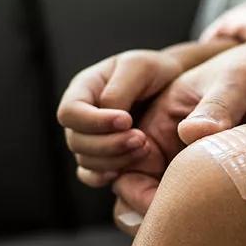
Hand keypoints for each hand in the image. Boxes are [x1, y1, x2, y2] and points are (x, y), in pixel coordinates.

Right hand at [57, 49, 184, 186]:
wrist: (174, 86)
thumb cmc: (154, 72)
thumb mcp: (138, 67)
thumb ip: (120, 90)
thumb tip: (110, 114)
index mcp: (83, 90)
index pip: (71, 113)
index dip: (94, 121)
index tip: (127, 120)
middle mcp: (82, 117)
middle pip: (76, 141)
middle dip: (109, 144)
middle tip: (142, 139)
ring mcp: (91, 139)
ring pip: (86, 160)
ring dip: (115, 160)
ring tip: (146, 149)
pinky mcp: (105, 157)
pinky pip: (91, 175)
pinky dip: (102, 177)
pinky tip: (122, 173)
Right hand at [112, 39, 245, 215]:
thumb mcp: (238, 81)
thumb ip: (217, 105)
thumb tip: (192, 133)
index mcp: (160, 119)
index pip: (126, 166)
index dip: (136, 192)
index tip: (164, 207)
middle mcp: (170, 144)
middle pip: (140, 194)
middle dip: (152, 216)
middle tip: (182, 231)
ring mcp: (191, 161)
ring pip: (170, 204)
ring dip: (178, 221)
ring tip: (204, 235)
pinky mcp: (216, 175)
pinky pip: (199, 204)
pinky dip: (204, 219)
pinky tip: (225, 230)